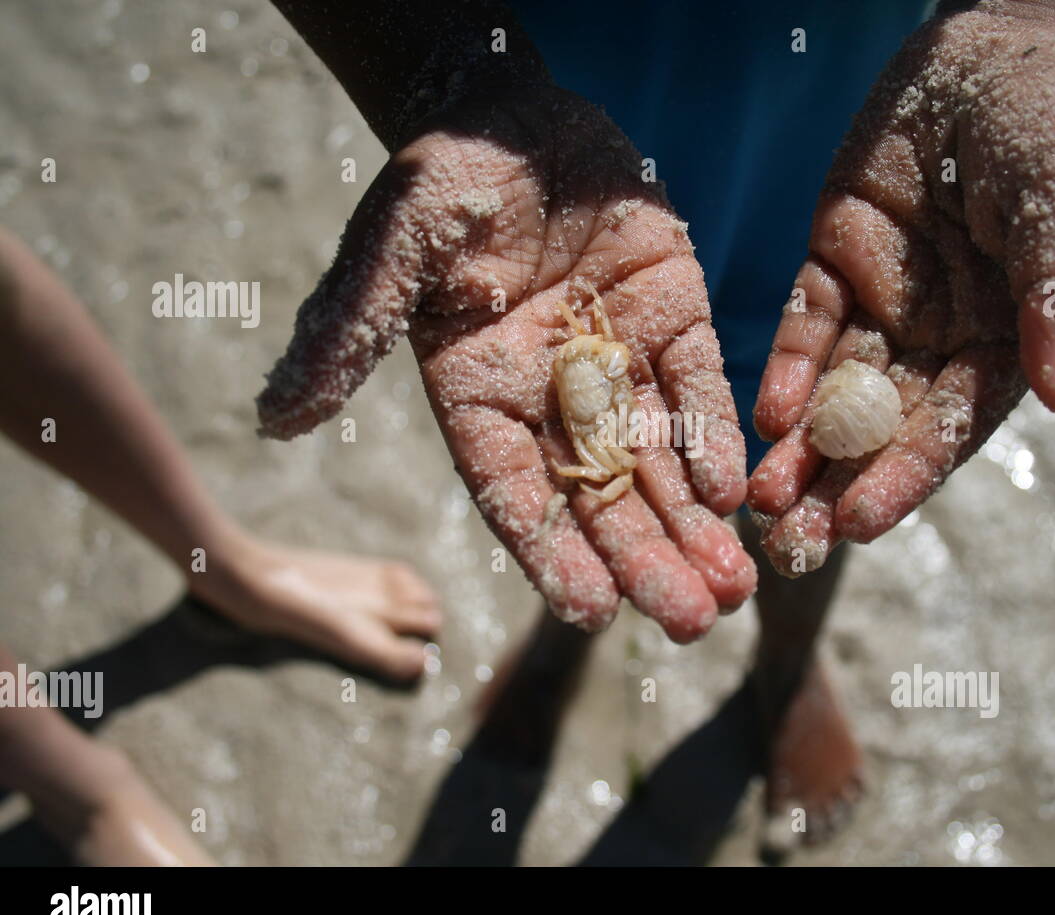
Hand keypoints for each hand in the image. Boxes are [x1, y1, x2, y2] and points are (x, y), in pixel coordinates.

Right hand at [256, 82, 754, 639]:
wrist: (510, 107)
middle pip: (601, 494)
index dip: (553, 553)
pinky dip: (715, 435)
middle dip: (646, 558)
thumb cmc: (439, 177)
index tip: (595, 613)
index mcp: (479, 396)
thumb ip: (345, 334)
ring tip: (732, 590)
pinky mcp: (671, 316)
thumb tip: (275, 418)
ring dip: (694, 523)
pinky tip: (734, 490)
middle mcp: (551, 395)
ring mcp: (616, 359)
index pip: (516, 492)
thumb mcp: (389, 252)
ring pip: (659, 458)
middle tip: (693, 622)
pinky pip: (695, 386)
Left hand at [749, 5, 1054, 573]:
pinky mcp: (834, 261)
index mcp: (1003, 343)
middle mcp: (938, 337)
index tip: (862, 523)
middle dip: (835, 486)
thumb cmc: (1052, 126)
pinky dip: (785, 369)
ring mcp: (883, 302)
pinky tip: (760, 415)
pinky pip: (805, 325)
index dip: (906, 475)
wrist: (994, 44)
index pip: (950, 426)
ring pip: (832, 391)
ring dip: (796, 446)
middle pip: (881, 427)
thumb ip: (1054, 300)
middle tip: (789, 548)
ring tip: (758, 503)